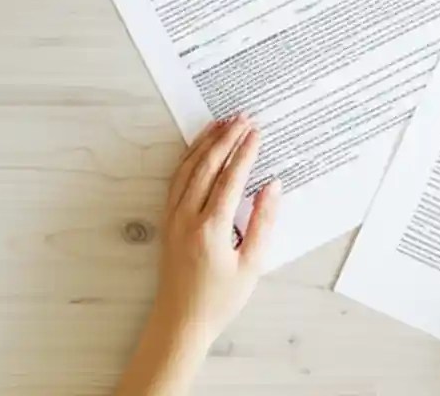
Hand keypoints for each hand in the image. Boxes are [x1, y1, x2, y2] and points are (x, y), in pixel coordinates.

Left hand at [153, 114, 279, 344]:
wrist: (181, 321)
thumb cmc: (220, 298)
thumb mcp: (252, 265)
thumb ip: (263, 222)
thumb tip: (271, 187)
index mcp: (211, 229)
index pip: (231, 179)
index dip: (245, 153)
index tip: (257, 132)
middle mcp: (187, 218)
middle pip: (207, 166)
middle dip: (226, 138)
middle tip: (243, 117)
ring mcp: (173, 218)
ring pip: (187, 169)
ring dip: (205, 143)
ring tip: (222, 122)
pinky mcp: (167, 221)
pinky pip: (176, 181)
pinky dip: (188, 159)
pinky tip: (199, 148)